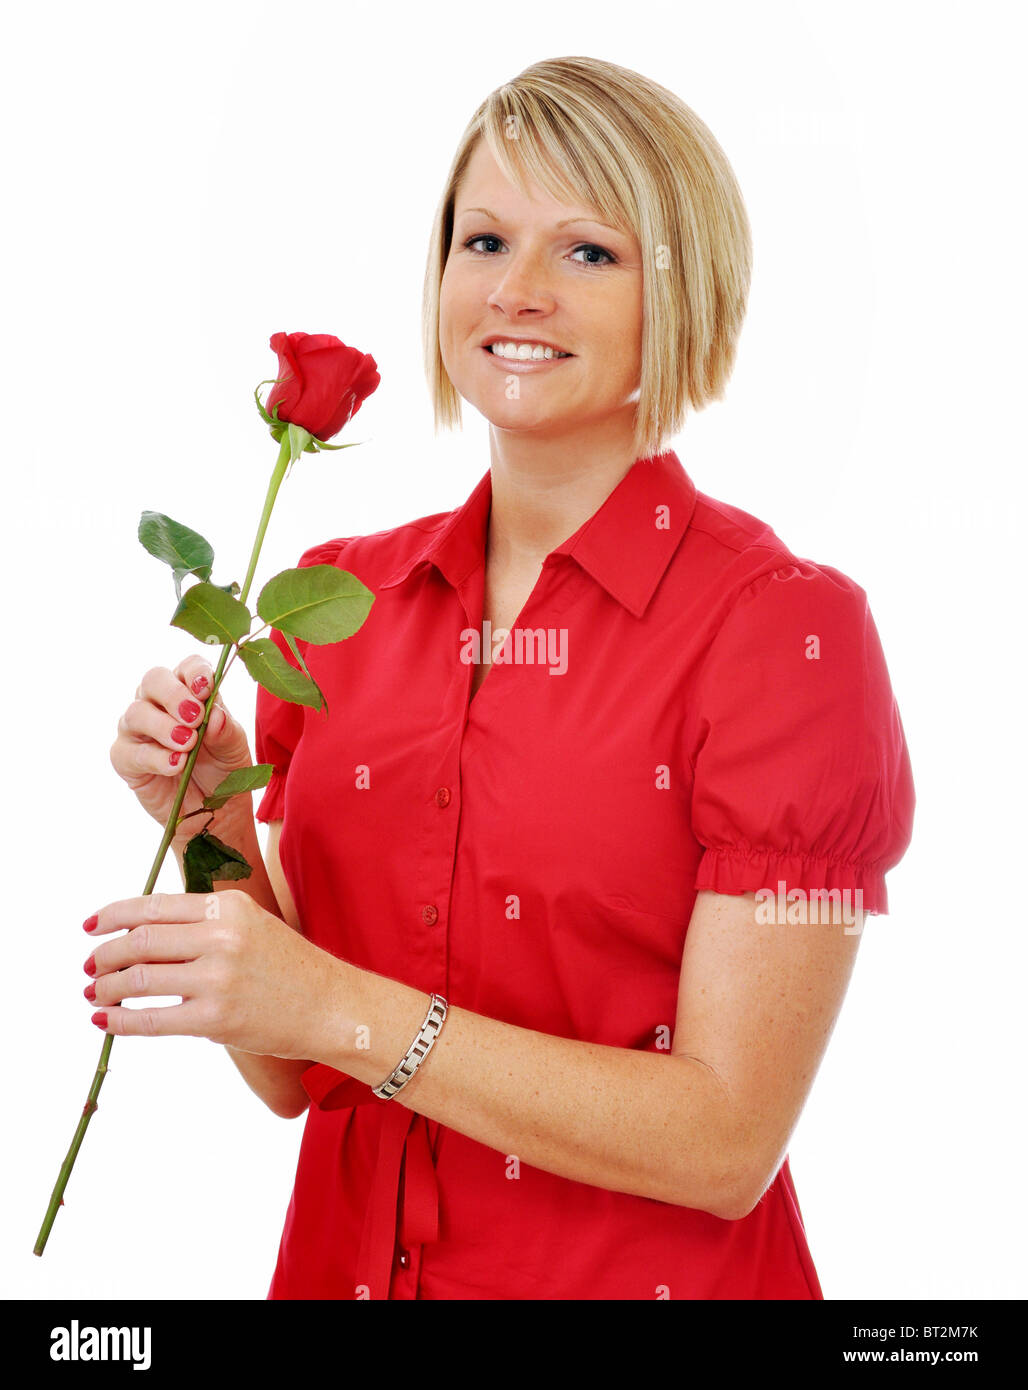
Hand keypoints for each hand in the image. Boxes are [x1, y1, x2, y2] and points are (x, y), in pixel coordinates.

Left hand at [83, 889, 347, 1058]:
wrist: (332, 1006)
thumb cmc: (288, 967)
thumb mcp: (250, 924)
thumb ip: (202, 923)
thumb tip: (139, 932)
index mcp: (227, 906)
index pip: (153, 905)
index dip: (113, 914)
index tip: (90, 926)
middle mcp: (221, 936)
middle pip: (139, 940)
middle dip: (103, 954)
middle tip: (89, 967)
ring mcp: (218, 979)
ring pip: (138, 979)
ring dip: (105, 988)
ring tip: (94, 995)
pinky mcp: (215, 1020)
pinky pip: (151, 1020)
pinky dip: (120, 1021)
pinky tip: (106, 1022)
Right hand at [109, 657, 254, 833]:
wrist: (214, 812)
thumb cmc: (224, 769)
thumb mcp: (234, 748)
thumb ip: (225, 729)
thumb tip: (213, 713)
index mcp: (190, 692)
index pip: (186, 667)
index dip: (194, 672)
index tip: (206, 688)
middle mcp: (159, 704)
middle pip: (153, 679)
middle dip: (174, 694)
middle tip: (195, 717)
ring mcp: (138, 730)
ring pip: (136, 712)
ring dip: (164, 726)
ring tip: (188, 744)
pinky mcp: (126, 759)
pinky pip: (130, 751)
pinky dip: (156, 758)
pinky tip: (176, 765)